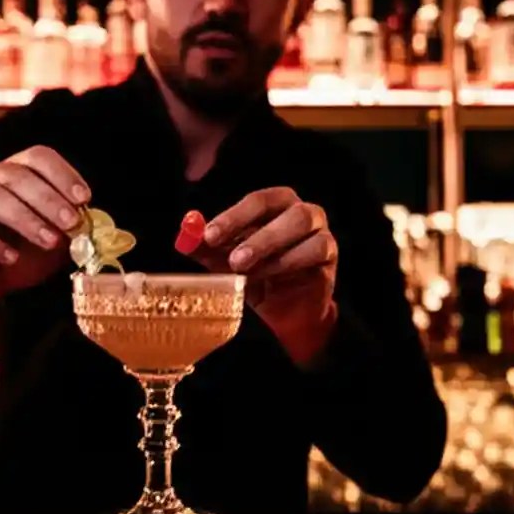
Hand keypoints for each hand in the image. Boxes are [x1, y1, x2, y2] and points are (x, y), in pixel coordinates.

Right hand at [0, 146, 89, 315]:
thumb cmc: (18, 257)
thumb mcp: (53, 243)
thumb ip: (72, 230)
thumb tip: (97, 222)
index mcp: (10, 172)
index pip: (36, 157)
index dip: (62, 174)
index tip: (85, 198)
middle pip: (14, 174)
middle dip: (47, 198)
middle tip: (71, 223)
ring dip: (24, 218)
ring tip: (49, 242)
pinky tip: (11, 258)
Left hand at [190, 187, 338, 366]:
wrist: (286, 312)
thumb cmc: (257, 277)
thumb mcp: (225, 262)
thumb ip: (206, 247)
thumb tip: (184, 235)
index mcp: (275, 205)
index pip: (257, 200)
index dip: (233, 215)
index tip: (209, 235)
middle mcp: (301, 210)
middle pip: (283, 206)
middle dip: (253, 231)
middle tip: (231, 256)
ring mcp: (319, 230)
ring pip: (301, 224)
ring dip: (270, 246)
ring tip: (246, 269)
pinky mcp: (329, 254)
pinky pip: (314, 249)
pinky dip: (288, 262)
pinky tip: (270, 277)